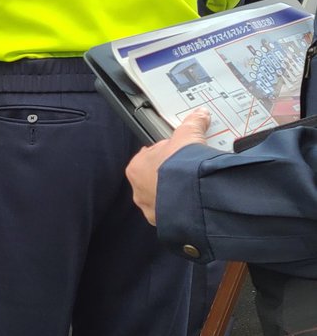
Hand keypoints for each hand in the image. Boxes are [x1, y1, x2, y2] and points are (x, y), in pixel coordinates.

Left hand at [125, 108, 210, 225]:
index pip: (149, 156)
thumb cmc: (181, 165)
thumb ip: (192, 124)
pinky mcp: (163, 221)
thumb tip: (199, 114)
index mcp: (136, 167)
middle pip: (154, 178)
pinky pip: (171, 212)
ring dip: (174, 192)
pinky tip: (192, 201)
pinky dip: (180, 207)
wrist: (193, 194)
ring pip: (161, 196)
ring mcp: (150, 207)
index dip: (166, 154)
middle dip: (170, 174)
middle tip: (188, 169)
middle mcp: (138, 189)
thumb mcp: (187, 136)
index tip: (179, 154)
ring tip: (192, 186)